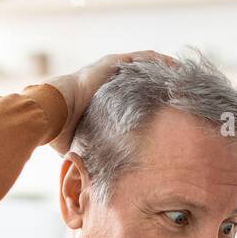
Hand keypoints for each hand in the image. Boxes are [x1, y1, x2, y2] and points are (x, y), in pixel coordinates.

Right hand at [42, 50, 179, 155]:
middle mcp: (106, 81)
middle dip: (162, 84)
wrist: (50, 115)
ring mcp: (109, 70)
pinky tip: (178, 69)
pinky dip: (161, 62)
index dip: (150, 101)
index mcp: (101, 99)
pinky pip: (143, 59)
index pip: (131, 96)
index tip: (169, 111)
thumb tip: (101, 178)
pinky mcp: (112, 63)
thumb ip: (95, 155)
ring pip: (145, 66)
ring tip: (187, 78)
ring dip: (165, 71)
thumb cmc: (61, 135)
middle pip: (141, 79)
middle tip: (183, 94)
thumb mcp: (84, 146)